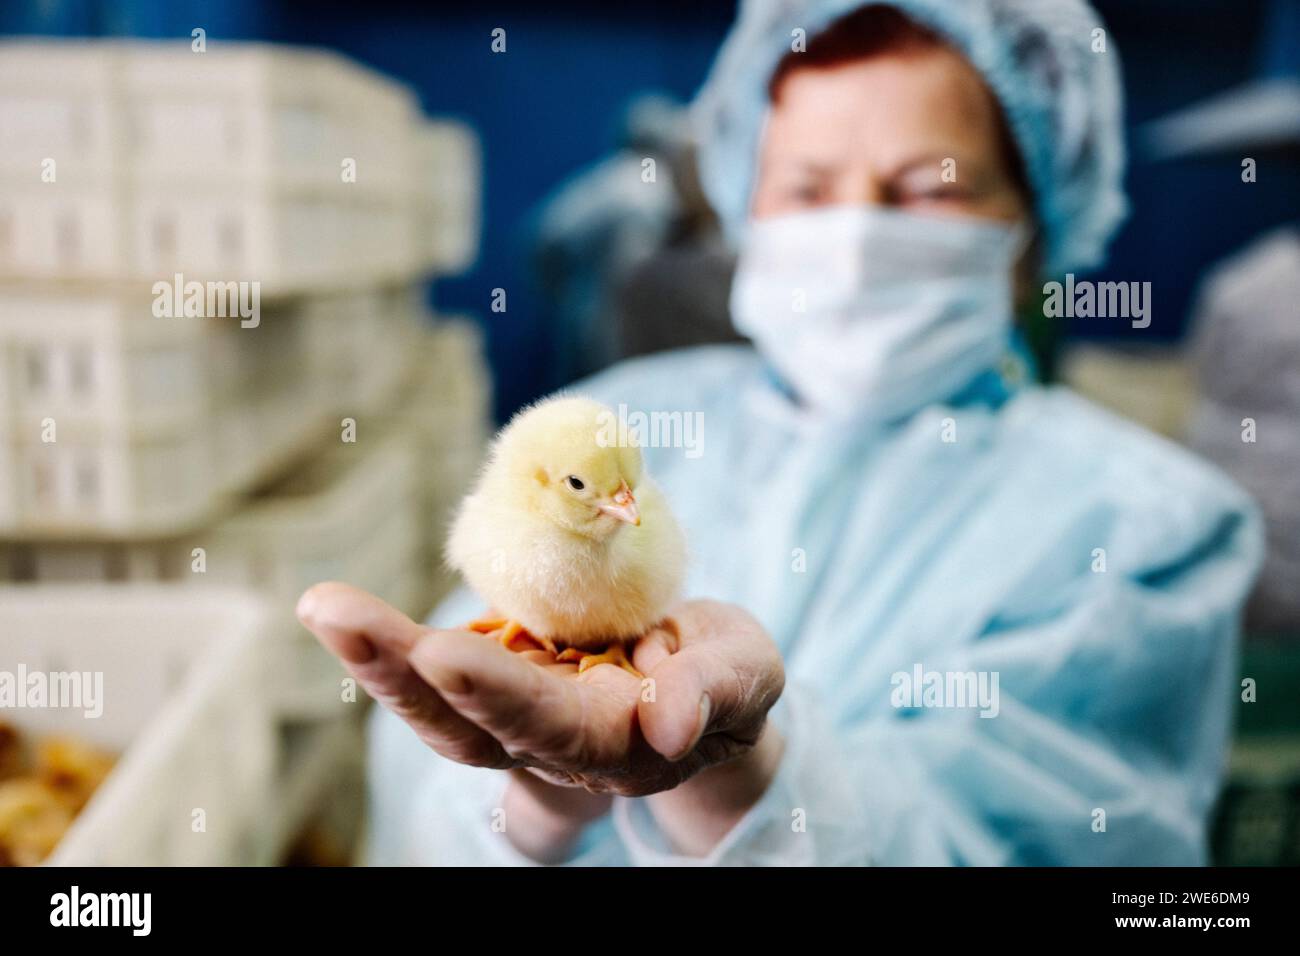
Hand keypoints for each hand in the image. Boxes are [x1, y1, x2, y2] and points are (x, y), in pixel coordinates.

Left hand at [296, 583, 785, 858]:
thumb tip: (670, 722)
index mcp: (617, 743)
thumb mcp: (744, 672)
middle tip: (334, 614)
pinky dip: (385, 645)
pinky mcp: (494, 679)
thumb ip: (714, 691)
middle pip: (465, 727)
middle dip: (400, 674)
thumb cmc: (725, 677)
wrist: (697, 689)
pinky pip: (432, 668)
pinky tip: (335, 610)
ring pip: (435, 706)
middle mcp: (550, 744)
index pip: (552, 726)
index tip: (443, 651)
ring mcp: (513, 716)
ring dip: (377, 659)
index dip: (498, 693)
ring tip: (321, 606)